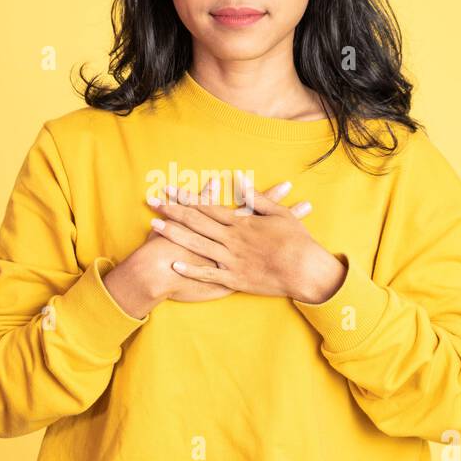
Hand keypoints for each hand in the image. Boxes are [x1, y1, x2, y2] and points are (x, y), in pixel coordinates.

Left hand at [147, 171, 343, 301]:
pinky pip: (209, 275)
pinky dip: (192, 271)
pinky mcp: (235, 280)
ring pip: (197, 246)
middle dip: (172, 211)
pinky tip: (174, 265)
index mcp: (242, 223)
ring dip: (175, 236)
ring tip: (155, 226)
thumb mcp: (280, 214)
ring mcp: (232, 260)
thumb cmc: (297, 241)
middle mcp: (232, 240)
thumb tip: (241, 181)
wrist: (307, 271)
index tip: (169, 189)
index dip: (186, 198)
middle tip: (152, 202)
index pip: (207, 207)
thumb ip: (258, 199)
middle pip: (196, 223)